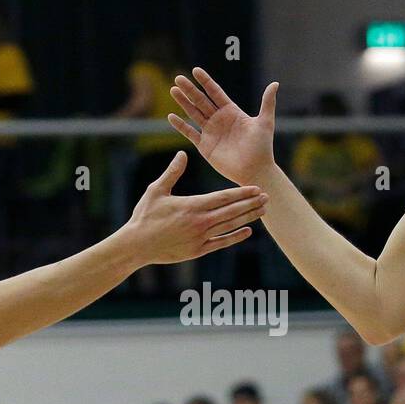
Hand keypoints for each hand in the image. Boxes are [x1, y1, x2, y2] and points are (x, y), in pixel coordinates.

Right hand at [123, 151, 266, 264]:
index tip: (256, 188)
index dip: (242, 193)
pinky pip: (221, 243)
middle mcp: (200, 222)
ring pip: (230, 226)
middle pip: (232, 211)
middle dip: (251, 204)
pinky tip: (247, 231)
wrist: (137, 245)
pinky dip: (235, 237)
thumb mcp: (156, 190)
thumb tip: (183, 153)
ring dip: (248, 218)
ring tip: (262, 211)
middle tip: (267, 197)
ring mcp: (200, 237)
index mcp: (192, 205)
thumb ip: (172, 172)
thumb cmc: (144, 216)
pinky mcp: (198, 250)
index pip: (223, 197)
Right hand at [168, 67, 278, 185]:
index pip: (215, 93)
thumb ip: (267, 103)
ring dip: (183, 103)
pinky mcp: (205, 146)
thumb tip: (275, 84)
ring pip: (193, 113)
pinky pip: (190, 133)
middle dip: (190, 90)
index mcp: (231, 112)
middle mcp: (219, 120)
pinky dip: (180, 126)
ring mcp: (211, 132)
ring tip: (173, 90)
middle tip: (178, 78)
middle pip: (201, 101)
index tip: (195, 70)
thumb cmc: (262, 147)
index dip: (205, 82)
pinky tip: (171, 116)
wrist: (255, 170)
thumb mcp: (265, 123)